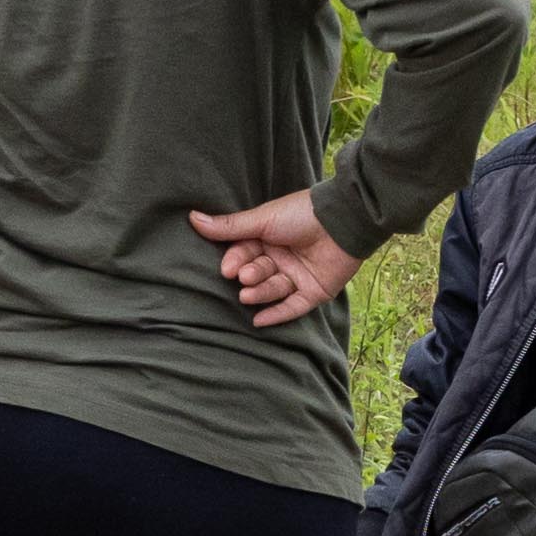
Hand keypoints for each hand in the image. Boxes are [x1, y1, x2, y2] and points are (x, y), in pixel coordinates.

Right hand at [187, 189, 351, 328]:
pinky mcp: (315, 292)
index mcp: (269, 238)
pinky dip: (278, 314)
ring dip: (260, 294)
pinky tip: (259, 321)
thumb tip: (192, 218)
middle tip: (244, 277)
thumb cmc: (301, 215)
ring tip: (248, 294)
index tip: (228, 268)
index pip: (245, 254)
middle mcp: (282, 258)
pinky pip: (294, 307)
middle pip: (258, 273)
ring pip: (274, 290)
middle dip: (250, 277)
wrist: (342, 222)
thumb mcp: (262, 219)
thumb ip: (229, 227)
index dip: (236, 261)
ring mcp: (298, 276)